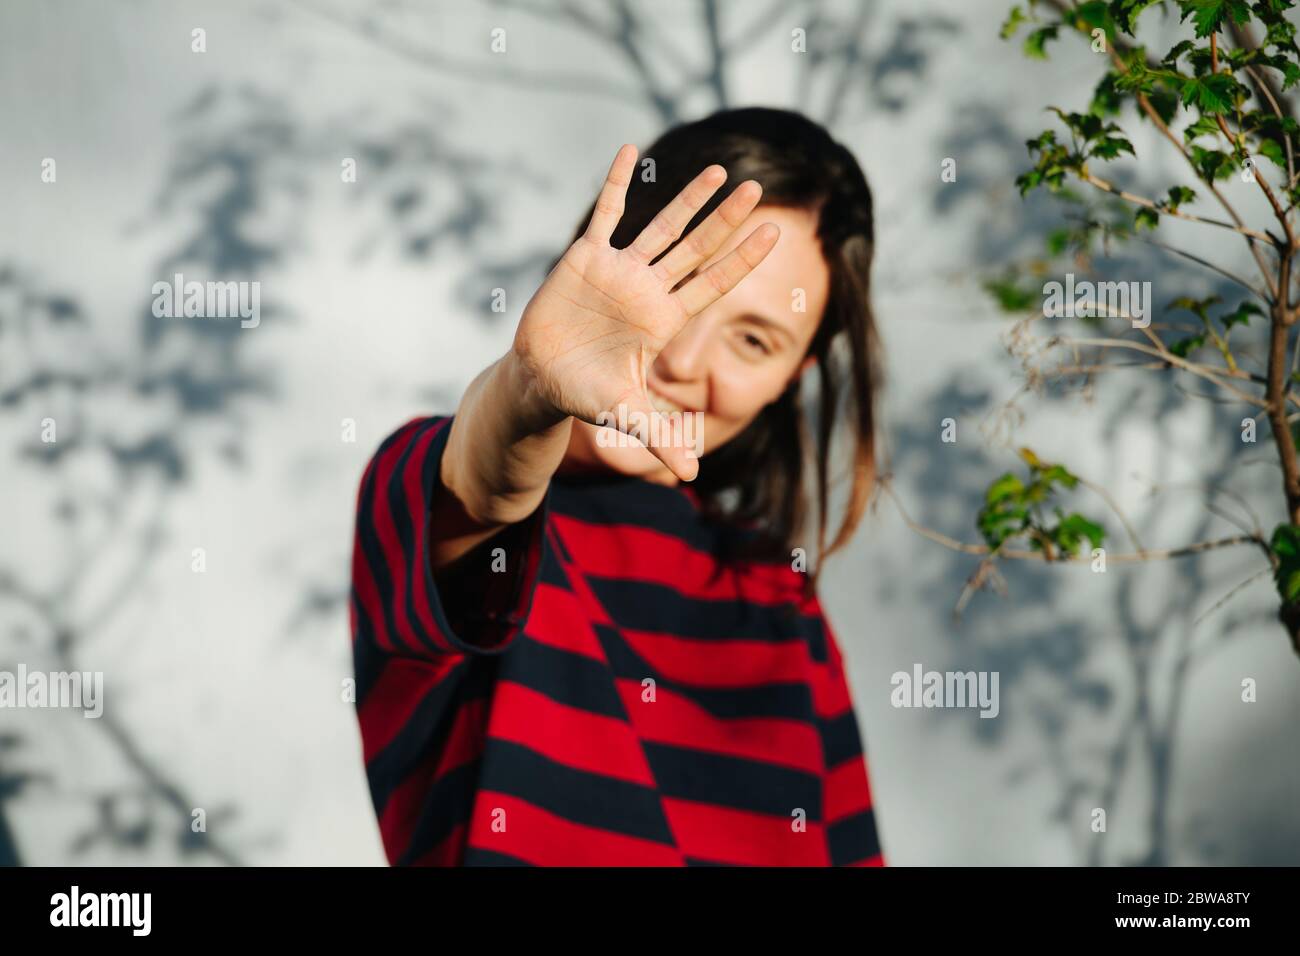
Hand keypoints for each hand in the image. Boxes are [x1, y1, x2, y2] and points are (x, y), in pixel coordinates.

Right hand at [511, 144, 778, 481]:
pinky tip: (630, 150)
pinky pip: (605, 215)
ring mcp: (619, 270)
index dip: (742, 260)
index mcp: (664, 319)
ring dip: (688, 199)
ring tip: (717, 171)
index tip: (775, 234)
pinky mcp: (584, 258)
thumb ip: (658, 436)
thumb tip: (692, 475)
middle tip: (759, 188)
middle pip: (696, 248)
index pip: (712, 283)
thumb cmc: (586, 394)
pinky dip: (618, 184)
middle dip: (727, 220)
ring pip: (660, 226)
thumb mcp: (624, 413)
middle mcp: (649, 289)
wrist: (540, 379)